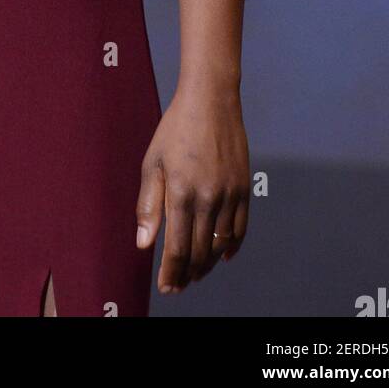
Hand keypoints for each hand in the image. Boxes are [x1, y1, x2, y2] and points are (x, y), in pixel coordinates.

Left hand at [135, 89, 249, 294]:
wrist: (211, 101)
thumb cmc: (176, 129)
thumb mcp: (152, 163)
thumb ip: (148, 205)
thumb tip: (145, 245)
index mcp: (181, 193)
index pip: (177, 249)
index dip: (171, 273)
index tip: (166, 286)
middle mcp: (209, 198)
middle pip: (200, 252)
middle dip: (188, 274)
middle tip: (178, 285)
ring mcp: (230, 195)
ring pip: (221, 245)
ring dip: (208, 265)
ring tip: (195, 274)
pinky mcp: (243, 188)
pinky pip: (241, 229)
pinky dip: (232, 247)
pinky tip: (222, 257)